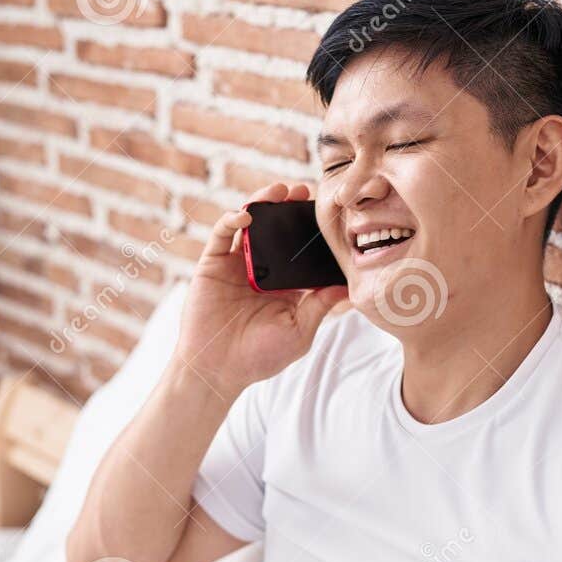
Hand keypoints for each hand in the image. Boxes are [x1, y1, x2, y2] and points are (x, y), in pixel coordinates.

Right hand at [173, 181, 348, 399]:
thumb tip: (349, 286)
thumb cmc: (259, 357)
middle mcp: (260, 270)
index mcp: (283, 284)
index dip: (311, 229)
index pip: (300, 249)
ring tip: (279, 190)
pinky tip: (248, 215)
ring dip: (264, 202)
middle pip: (277, 230)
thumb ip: (321, 305)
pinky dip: (233, 219)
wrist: (218, 370)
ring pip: (250, 224)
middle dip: (290, 207)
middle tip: (306, 190)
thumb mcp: (300, 330)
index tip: (327, 211)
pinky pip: (222, 234)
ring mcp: (235, 265)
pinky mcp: (212, 265)